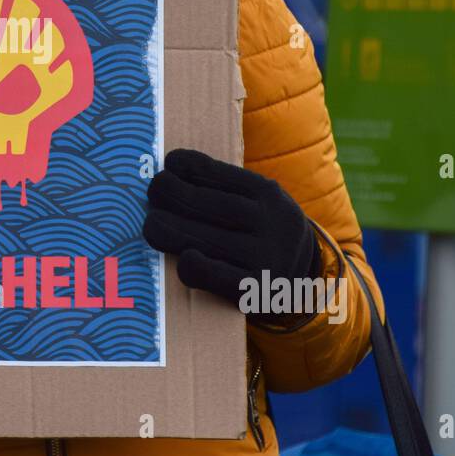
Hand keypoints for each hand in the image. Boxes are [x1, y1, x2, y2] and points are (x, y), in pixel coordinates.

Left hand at [143, 149, 318, 322]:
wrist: (303, 284)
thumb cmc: (262, 235)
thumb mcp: (259, 204)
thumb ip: (225, 191)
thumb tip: (170, 173)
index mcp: (269, 195)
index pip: (222, 175)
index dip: (190, 166)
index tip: (168, 163)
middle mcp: (272, 223)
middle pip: (210, 205)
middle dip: (173, 195)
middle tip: (153, 192)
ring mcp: (266, 258)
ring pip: (206, 239)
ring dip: (170, 230)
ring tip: (151, 225)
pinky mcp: (256, 292)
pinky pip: (216, 276)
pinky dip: (194, 266)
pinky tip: (184, 259)